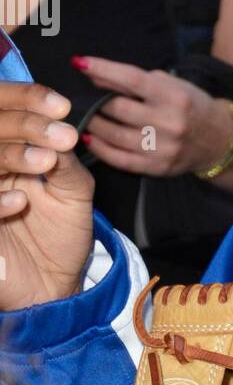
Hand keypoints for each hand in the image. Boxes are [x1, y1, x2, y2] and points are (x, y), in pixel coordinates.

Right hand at [0, 82, 93, 308]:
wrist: (53, 285)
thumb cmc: (60, 235)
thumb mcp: (73, 191)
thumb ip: (65, 160)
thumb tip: (58, 130)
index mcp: (8, 148)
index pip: (5, 109)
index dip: (26, 99)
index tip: (60, 106)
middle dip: (25, 124)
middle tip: (61, 136)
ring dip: (12, 154)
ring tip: (46, 162)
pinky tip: (18, 202)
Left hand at [73, 56, 232, 176]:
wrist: (218, 140)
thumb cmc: (191, 106)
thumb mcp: (172, 85)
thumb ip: (137, 81)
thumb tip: (96, 76)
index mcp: (174, 96)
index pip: (132, 79)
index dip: (103, 69)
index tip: (80, 63)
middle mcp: (169, 122)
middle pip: (117, 108)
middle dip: (94, 100)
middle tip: (80, 95)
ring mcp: (162, 148)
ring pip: (113, 134)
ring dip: (92, 123)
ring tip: (83, 115)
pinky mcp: (156, 167)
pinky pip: (118, 158)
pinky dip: (98, 147)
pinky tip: (89, 138)